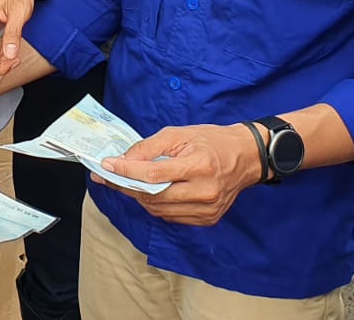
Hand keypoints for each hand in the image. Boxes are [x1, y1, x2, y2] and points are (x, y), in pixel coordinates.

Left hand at [96, 123, 262, 226]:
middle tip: (110, 176)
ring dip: (140, 197)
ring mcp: (207, 209)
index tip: (107, 165)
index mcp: (200, 166)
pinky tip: (153, 192)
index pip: (154, 174)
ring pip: (159, 210)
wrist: (246, 157)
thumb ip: (150, 147)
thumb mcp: (180, 134)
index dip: (127, 171)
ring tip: (129, 183)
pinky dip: (157, 205)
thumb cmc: (212, 141)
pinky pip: (171, 217)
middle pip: (154, 196)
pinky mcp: (208, 219)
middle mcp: (205, 191)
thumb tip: (123, 160)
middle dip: (127, 186)